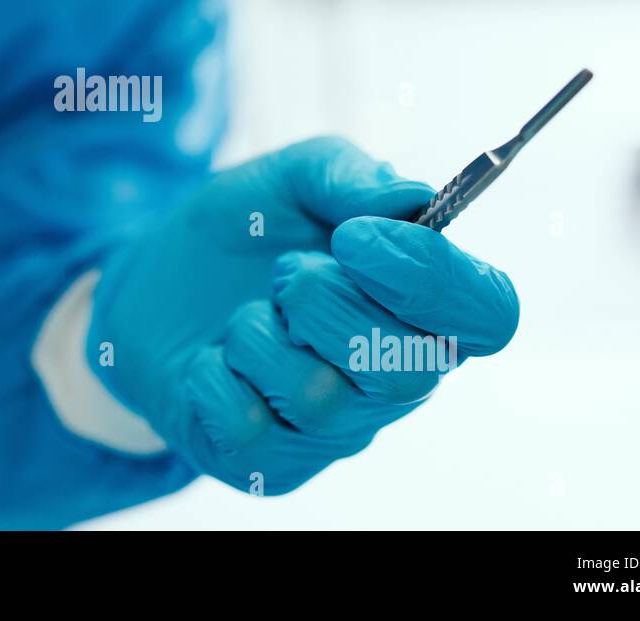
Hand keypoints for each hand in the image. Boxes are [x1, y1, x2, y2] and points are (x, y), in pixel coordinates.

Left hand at [87, 137, 518, 493]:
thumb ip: (348, 176)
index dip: (434, 280)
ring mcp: (333, 430)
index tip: (355, 237)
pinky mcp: (268, 462)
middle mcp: (393, 378)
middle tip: (284, 271)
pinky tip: (211, 359)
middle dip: (326, 302)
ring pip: (319, 398)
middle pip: (408, 370)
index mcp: (421, 305)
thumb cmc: (245, 231)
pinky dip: (213, 376)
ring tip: (244, 314)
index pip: (489, 315)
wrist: (151, 282)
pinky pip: (248, 427)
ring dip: (259, 335)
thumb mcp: (290, 177)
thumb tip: (410, 195)